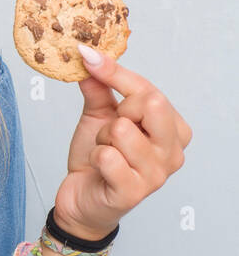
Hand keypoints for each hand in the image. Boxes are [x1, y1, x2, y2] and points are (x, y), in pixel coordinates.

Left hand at [54, 44, 191, 240]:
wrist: (82, 199)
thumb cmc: (97, 158)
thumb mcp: (98, 117)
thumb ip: (99, 88)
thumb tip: (90, 57)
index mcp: (173, 130)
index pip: (150, 90)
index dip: (116, 72)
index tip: (88, 56)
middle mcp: (173, 152)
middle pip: (150, 103)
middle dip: (118, 111)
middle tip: (109, 129)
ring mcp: (157, 174)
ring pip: (122, 130)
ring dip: (101, 139)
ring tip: (103, 152)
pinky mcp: (134, 192)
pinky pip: (107, 156)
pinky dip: (93, 157)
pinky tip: (98, 169)